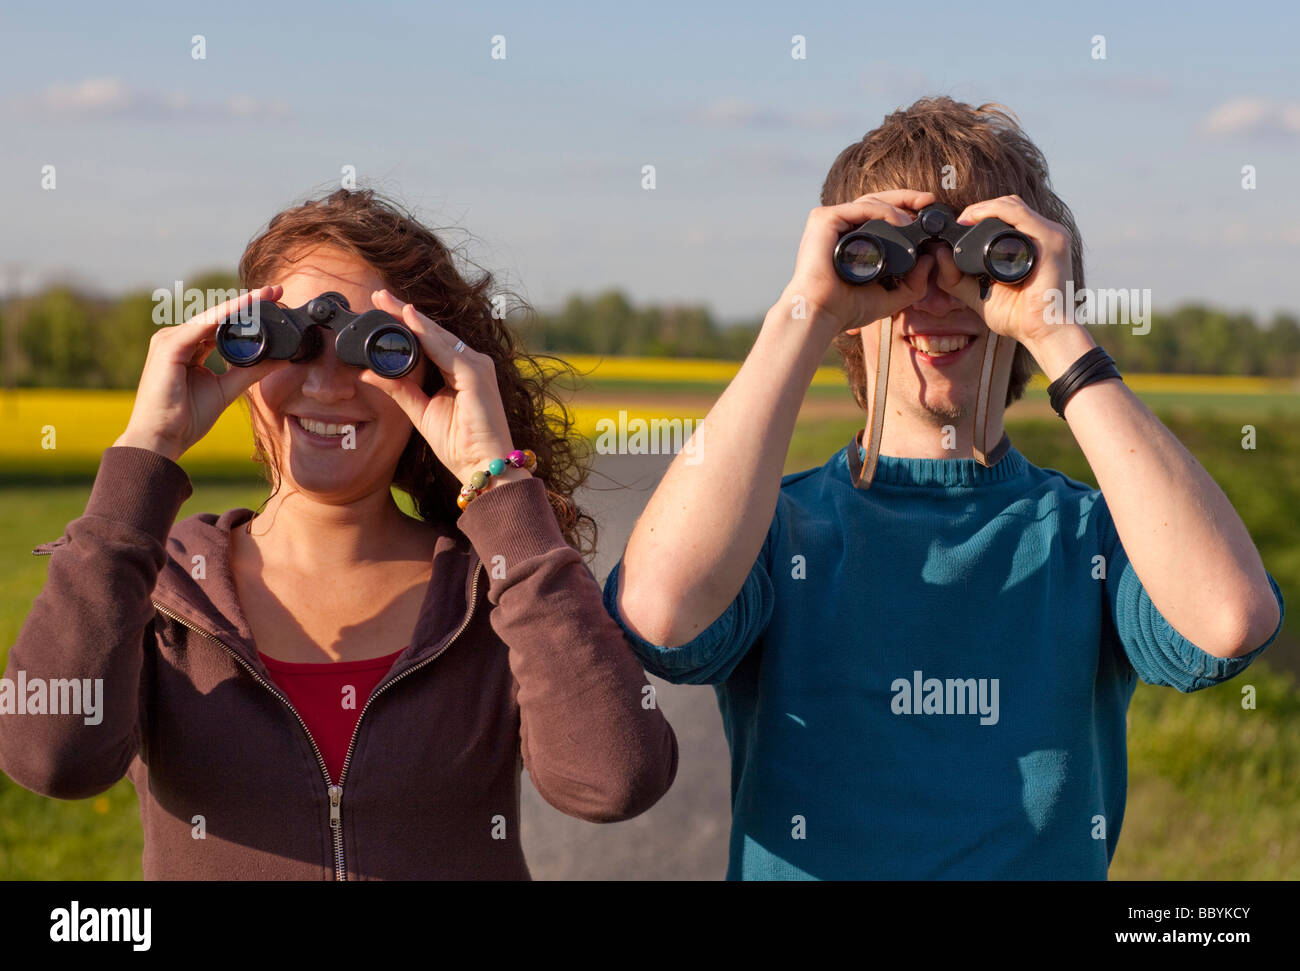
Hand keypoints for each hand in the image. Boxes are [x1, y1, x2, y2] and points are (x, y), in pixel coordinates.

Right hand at [114, 285, 290, 460]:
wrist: (161, 439)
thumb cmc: (186, 419)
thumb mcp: (227, 389)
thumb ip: (251, 372)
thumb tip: (282, 359)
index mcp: (188, 347)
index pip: (221, 325)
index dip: (247, 312)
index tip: (274, 299)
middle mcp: (178, 338)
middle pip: (218, 317)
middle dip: (248, 303)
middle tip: (276, 290)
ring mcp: (170, 339)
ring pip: (213, 317)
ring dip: (241, 305)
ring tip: (267, 295)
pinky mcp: (169, 346)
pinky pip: (203, 326)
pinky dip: (225, 316)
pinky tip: (245, 307)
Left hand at [360, 290, 521, 485]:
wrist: (482, 467)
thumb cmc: (459, 444)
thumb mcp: (420, 412)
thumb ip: (399, 389)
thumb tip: (368, 372)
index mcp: (460, 371)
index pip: (430, 341)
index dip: (406, 323)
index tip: (381, 307)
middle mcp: (472, 363)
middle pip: (433, 332)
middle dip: (405, 313)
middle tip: (379, 294)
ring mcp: (477, 366)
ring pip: (439, 335)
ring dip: (412, 317)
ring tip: (388, 301)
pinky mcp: (477, 375)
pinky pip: (447, 350)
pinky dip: (427, 335)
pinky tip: (410, 320)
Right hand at [781, 189, 940, 335]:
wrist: (822, 313)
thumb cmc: (846, 309)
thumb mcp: (889, 297)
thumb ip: (913, 284)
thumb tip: (930, 260)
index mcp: (850, 241)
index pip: (878, 216)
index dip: (903, 210)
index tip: (927, 210)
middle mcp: (839, 229)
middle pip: (875, 202)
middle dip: (905, 198)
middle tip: (928, 200)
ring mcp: (830, 222)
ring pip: (869, 202)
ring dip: (896, 208)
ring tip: (913, 223)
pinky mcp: (824, 219)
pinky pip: (860, 207)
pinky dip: (883, 211)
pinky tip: (900, 222)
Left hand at [931, 194, 1075, 348]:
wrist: (1043, 332)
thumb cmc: (1018, 317)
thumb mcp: (978, 293)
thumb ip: (955, 277)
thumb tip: (938, 253)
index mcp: (1030, 244)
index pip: (1003, 216)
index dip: (977, 217)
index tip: (954, 228)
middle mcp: (1042, 234)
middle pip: (1006, 206)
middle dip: (977, 210)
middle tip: (956, 223)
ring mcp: (1049, 234)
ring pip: (1011, 204)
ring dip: (982, 208)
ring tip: (963, 221)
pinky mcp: (1051, 239)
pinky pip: (1019, 213)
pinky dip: (993, 211)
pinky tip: (974, 219)